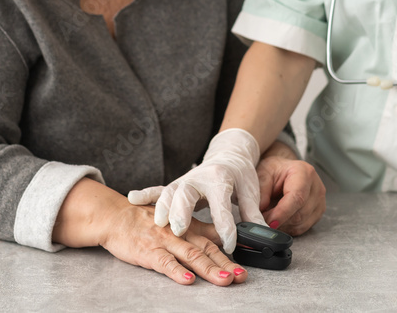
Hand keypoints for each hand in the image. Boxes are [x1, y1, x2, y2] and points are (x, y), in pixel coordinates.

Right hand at [101, 203, 247, 285]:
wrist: (115, 216)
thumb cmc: (146, 220)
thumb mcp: (177, 221)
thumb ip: (199, 230)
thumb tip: (222, 239)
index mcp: (188, 226)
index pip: (213, 240)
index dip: (230, 253)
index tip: (244, 265)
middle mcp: (180, 232)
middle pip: (206, 249)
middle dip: (225, 264)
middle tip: (241, 276)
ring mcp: (164, 241)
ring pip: (190, 255)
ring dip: (208, 268)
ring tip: (225, 280)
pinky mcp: (148, 251)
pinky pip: (164, 262)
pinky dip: (177, 271)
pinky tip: (188, 280)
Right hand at [127, 128, 264, 252]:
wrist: (227, 153)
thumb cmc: (239, 174)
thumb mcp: (250, 190)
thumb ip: (253, 212)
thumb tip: (263, 234)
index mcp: (220, 179)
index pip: (222, 204)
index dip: (227, 226)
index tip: (230, 244)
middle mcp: (198, 178)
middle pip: (187, 193)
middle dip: (182, 211)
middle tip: (179, 229)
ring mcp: (183, 181)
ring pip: (169, 192)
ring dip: (163, 208)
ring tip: (158, 224)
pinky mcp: (175, 185)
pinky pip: (157, 189)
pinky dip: (146, 194)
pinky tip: (132, 199)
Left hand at [256, 144, 325, 235]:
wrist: (284, 170)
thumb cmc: (275, 170)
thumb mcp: (264, 174)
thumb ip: (262, 190)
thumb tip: (261, 210)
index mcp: (304, 172)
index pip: (297, 197)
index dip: (282, 213)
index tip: (268, 222)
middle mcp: (316, 187)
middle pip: (300, 213)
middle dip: (279, 221)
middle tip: (262, 220)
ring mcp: (320, 201)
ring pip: (302, 223)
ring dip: (283, 226)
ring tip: (269, 218)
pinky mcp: (318, 212)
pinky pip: (303, 227)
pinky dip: (288, 228)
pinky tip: (279, 221)